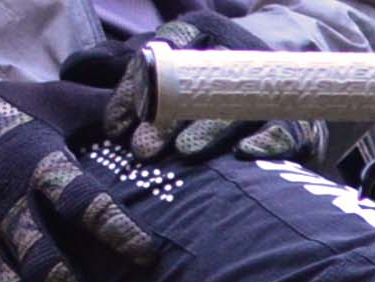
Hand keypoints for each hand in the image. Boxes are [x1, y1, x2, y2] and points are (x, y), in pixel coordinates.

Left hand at [60, 8, 314, 165]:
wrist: (298, 68)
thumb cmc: (211, 74)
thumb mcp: (171, 58)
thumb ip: (125, 67)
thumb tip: (74, 70)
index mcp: (200, 33)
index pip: (161, 56)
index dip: (134, 91)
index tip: (113, 128)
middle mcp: (234, 55)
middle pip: (197, 85)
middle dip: (168, 119)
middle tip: (143, 150)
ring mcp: (268, 89)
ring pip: (237, 109)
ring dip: (211, 131)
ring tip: (187, 154)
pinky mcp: (299, 120)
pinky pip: (285, 129)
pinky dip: (268, 141)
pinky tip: (246, 156)